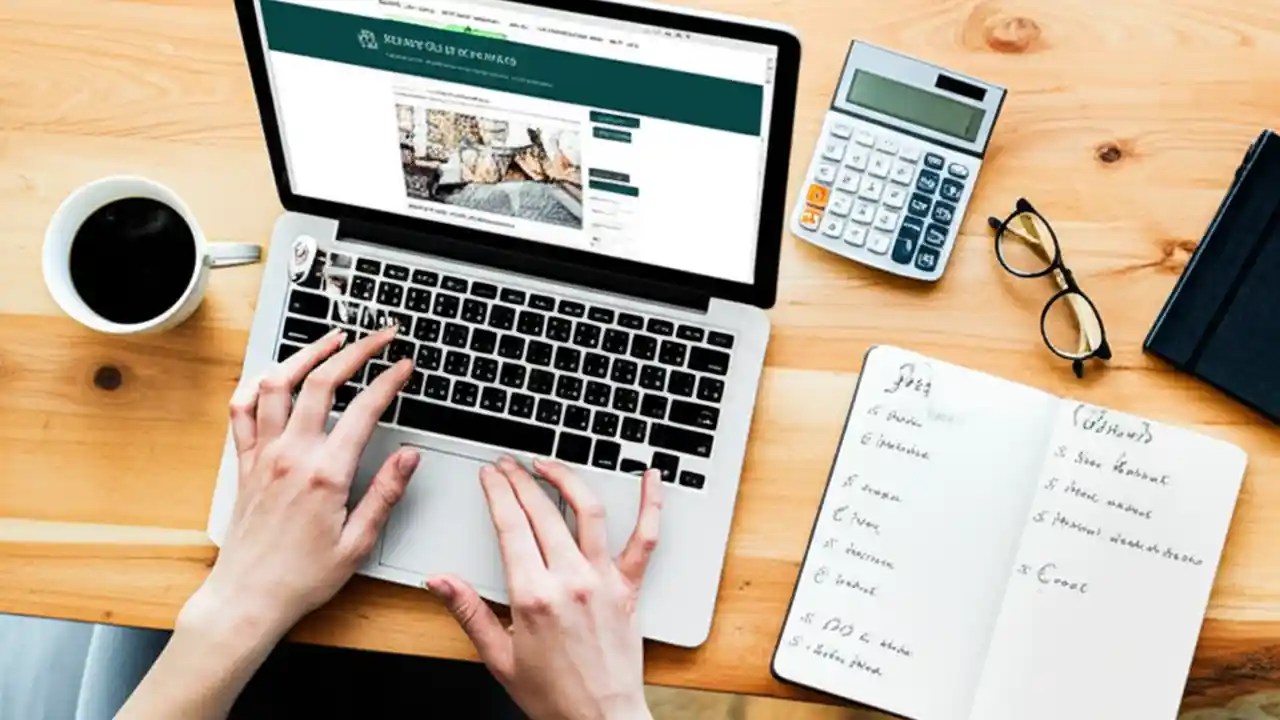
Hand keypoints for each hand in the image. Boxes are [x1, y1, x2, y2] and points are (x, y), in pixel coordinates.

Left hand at [186, 325, 418, 638]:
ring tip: (331, 341)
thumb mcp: (358, 542)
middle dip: (355, 351)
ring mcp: (263, 455)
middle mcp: (290, 456)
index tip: (404, 366)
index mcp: (325, 475)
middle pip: (321, 382)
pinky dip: (256, 385)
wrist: (248, 598)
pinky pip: (241, 411)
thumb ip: (385, 493)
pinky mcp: (245, 463)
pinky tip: (274, 375)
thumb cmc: (301, 578)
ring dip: (305, 354)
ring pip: (276, 384)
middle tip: (378, 337)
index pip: (364, 410)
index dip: (389, 380)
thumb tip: (409, 458)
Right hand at [429, 457, 661, 719]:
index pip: (510, 526)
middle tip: (507, 464)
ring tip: (548, 463)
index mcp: (533, 596)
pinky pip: (645, 539)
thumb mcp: (498, 657)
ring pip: (588, 512)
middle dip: (520, 479)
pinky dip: (651, 504)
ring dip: (567, 479)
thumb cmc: (552, 696)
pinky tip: (650, 477)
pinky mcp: (629, 587)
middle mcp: (569, 581)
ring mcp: (603, 580)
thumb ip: (467, 612)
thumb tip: (437, 580)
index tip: (489, 475)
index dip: (497, 492)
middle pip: (542, 511)